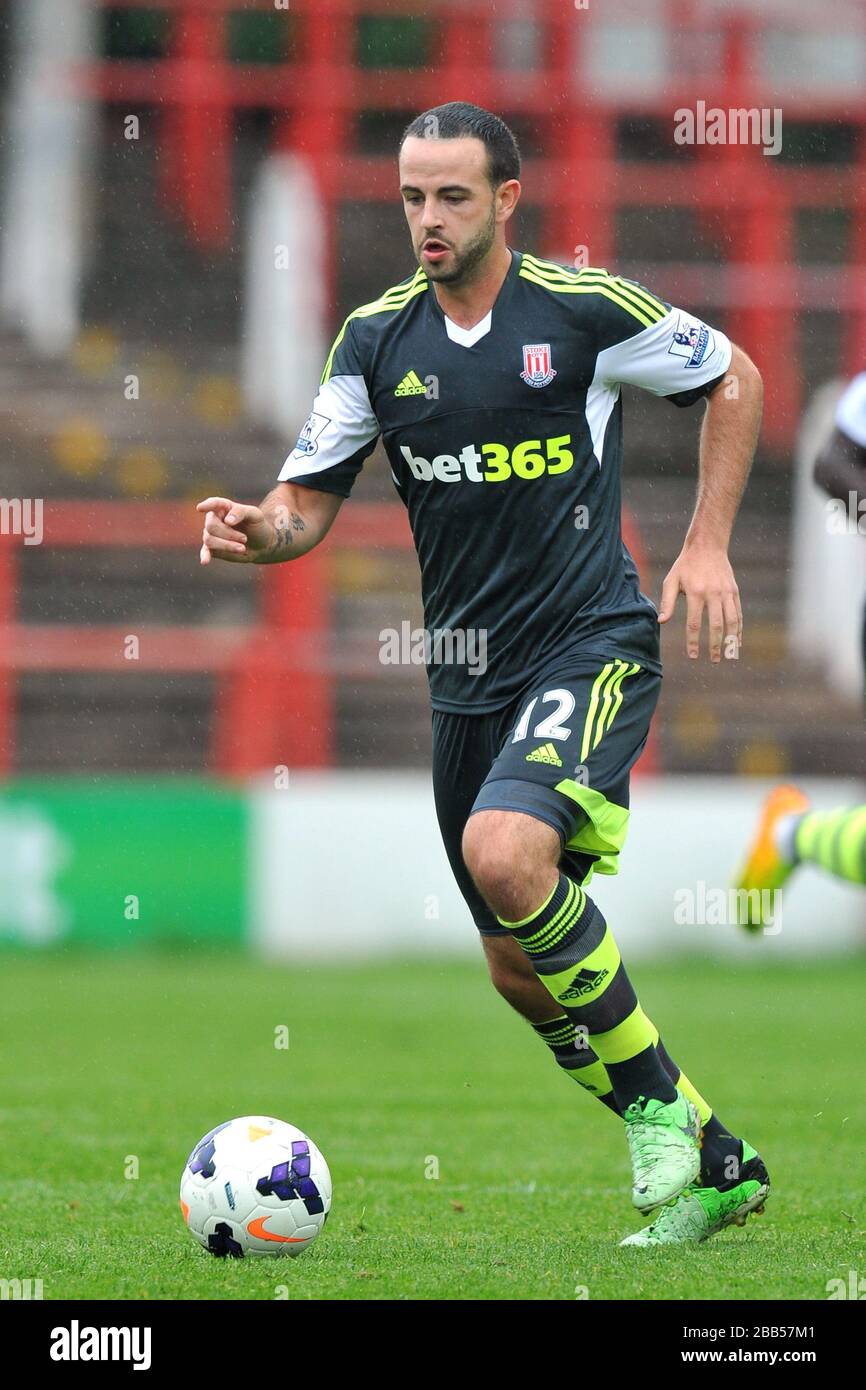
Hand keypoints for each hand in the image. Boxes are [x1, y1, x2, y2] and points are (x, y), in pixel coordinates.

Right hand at [196, 496, 271, 564]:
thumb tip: (227, 521)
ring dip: (227, 545)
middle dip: (229, 534)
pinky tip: (205, 561)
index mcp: (224, 507)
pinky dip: (205, 556)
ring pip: (210, 540)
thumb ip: (241, 512)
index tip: (200, 508)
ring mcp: (211, 534)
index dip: (207, 505)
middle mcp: (214, 519)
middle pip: (211, 526)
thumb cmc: (257, 525)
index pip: (213, 503)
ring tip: (242, 548)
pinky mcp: (213, 548)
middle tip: (245, 538)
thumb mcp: (255, 515)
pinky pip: (205, 551)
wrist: (261, 544)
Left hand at [658, 544, 741, 661]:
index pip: (694, 623)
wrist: (707, 546)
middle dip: (716, 645)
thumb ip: (667, 602)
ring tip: (729, 655)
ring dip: (731, 640)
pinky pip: (738, 613)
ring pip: (731, 620)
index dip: (693, 642)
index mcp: (695, 593)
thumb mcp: (671, 580)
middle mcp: (713, 594)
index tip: (693, 656)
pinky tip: (737, 641)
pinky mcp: (734, 591)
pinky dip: (739, 628)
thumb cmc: (685, 565)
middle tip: (714, 660)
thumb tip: (662, 622)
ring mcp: (726, 592)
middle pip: (716, 625)